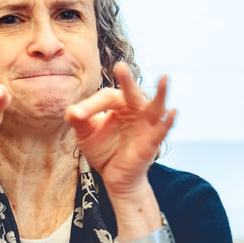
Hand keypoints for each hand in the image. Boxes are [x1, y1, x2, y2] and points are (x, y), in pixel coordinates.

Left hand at [66, 63, 176, 196]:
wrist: (113, 176)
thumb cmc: (103, 149)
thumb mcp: (86, 133)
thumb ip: (78, 120)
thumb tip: (71, 111)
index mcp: (118, 104)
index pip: (106, 97)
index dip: (91, 105)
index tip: (77, 115)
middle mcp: (135, 110)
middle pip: (132, 92)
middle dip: (127, 80)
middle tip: (120, 66)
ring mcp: (145, 125)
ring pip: (155, 106)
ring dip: (161, 93)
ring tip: (165, 78)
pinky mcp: (151, 142)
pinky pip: (161, 131)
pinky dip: (168, 122)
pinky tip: (172, 112)